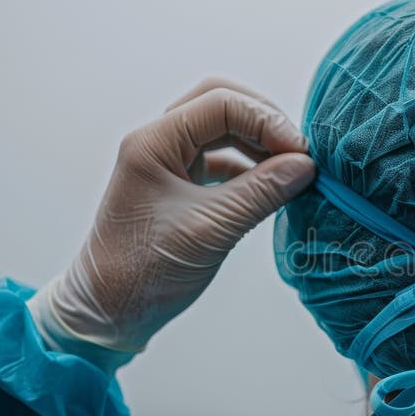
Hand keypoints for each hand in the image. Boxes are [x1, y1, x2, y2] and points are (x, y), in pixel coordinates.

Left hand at [31, 78, 314, 353]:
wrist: (108, 312)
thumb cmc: (146, 272)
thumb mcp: (213, 230)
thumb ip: (261, 192)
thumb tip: (306, 165)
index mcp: (154, 143)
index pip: (221, 103)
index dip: (268, 122)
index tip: (301, 154)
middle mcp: (158, 143)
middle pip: (221, 103)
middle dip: (265, 121)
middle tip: (299, 152)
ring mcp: (168, 163)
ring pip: (223, 130)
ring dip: (259, 143)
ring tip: (291, 168)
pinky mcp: (178, 185)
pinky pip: (221, 159)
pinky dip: (250, 167)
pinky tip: (272, 186)